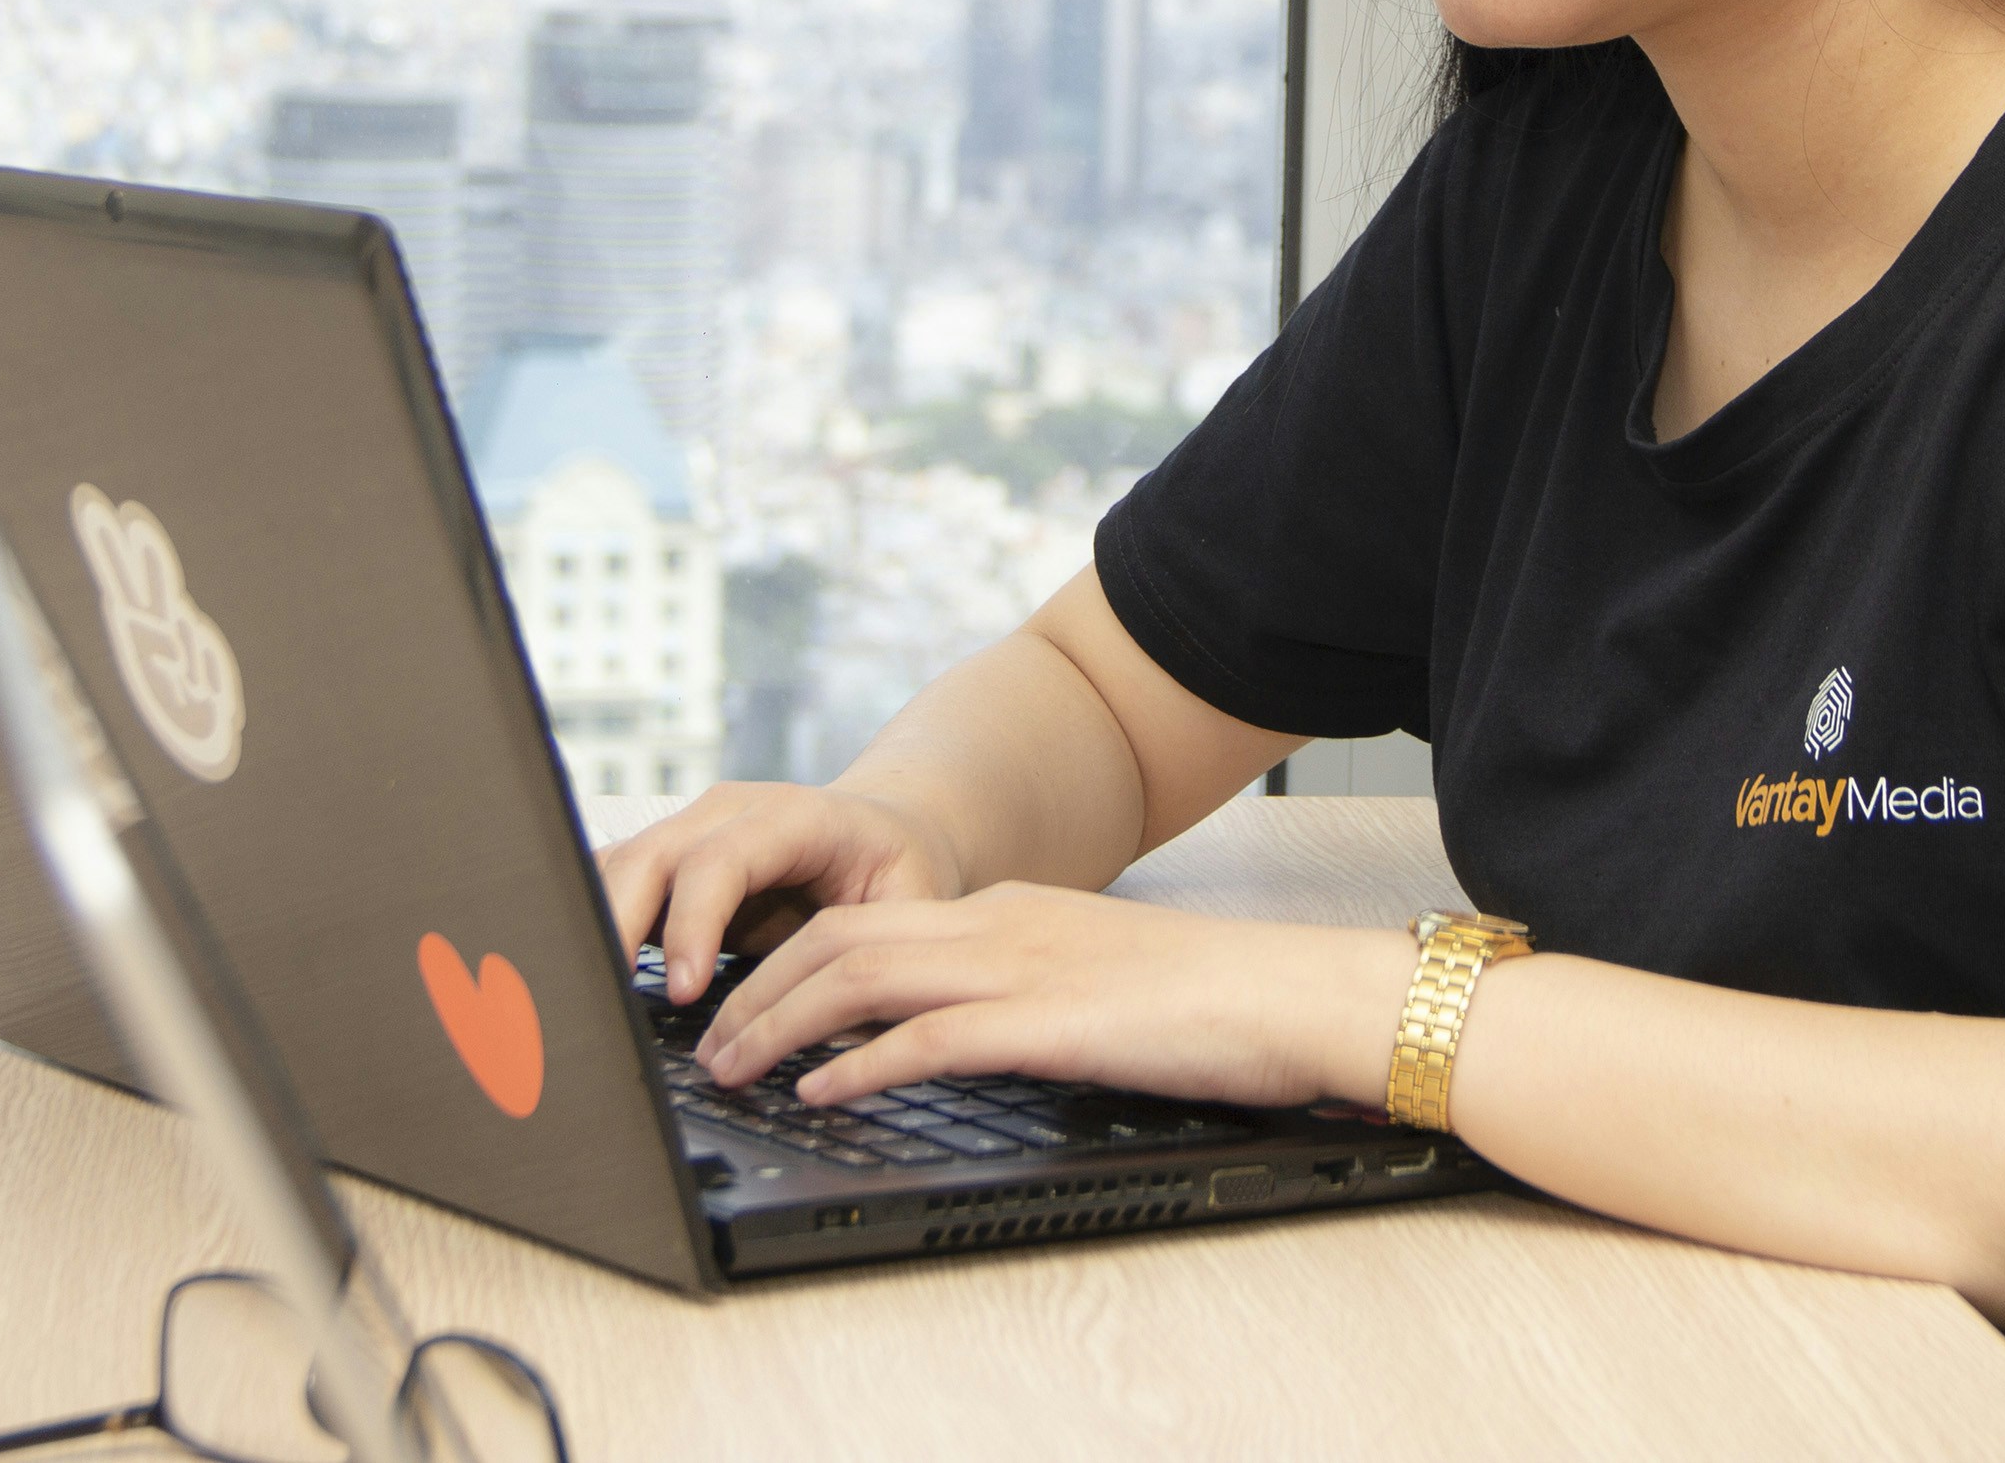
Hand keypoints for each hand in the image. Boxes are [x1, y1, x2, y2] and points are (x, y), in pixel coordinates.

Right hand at [596, 781, 970, 1004]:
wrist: (883, 831)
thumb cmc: (897, 872)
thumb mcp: (911, 906)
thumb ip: (877, 960)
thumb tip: (835, 1039)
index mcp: (791, 817)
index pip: (721, 859)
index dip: (693, 923)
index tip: (684, 991)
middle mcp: (727, 814)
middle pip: (650, 856)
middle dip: (620, 926)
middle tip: (609, 1003)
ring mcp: (689, 830)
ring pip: (617, 866)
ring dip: (595, 928)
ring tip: (585, 999)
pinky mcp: (666, 861)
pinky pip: (613, 884)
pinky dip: (595, 927)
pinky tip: (587, 980)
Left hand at [697, 882, 1414, 1113]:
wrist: (1296, 992)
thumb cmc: (1212, 1001)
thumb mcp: (1093, 981)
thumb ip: (1022, 992)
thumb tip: (959, 1033)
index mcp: (1010, 912)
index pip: (866, 919)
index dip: (788, 958)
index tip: (742, 1000)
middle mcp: (1001, 924)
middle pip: (840, 938)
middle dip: (758, 989)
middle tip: (708, 1041)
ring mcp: (1020, 967)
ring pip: (862, 978)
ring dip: (782, 1024)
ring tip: (734, 1067)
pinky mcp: (1046, 1021)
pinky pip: (927, 1038)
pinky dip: (858, 1065)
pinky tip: (822, 1092)